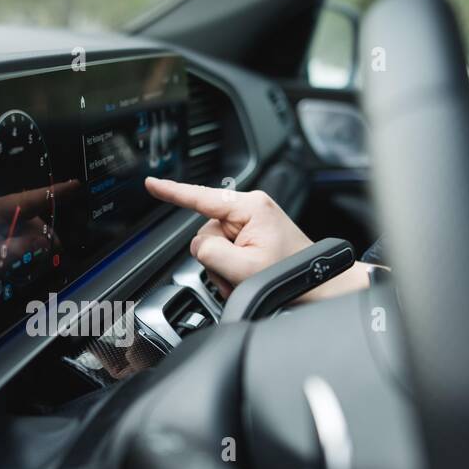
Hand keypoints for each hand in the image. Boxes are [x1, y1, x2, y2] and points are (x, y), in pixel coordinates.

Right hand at [144, 176, 375, 301]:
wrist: (318, 284)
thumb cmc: (292, 273)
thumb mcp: (244, 267)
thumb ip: (211, 253)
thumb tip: (199, 247)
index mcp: (249, 207)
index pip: (201, 198)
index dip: (172, 192)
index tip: (151, 183)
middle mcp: (249, 209)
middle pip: (206, 233)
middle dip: (216, 259)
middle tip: (239, 273)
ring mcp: (250, 222)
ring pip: (212, 247)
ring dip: (223, 268)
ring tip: (246, 276)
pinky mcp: (250, 235)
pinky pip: (224, 252)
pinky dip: (230, 269)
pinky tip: (246, 275)